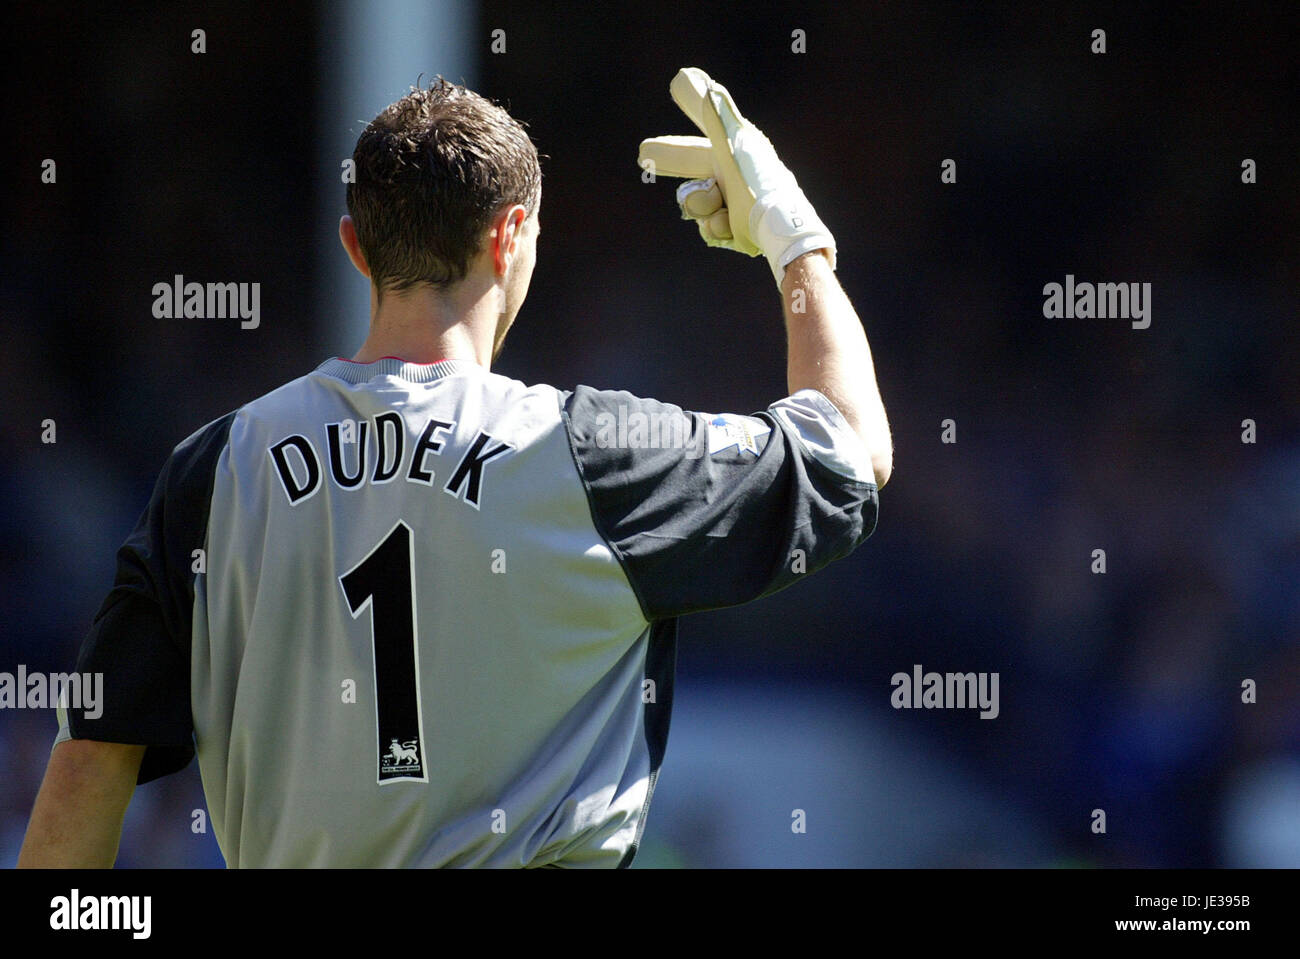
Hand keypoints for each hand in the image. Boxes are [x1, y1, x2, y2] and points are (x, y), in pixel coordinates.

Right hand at [639, 67, 836, 288]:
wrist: (776, 228)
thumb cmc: (756, 181)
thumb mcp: (730, 145)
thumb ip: (710, 114)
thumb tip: (687, 75)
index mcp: (728, 150)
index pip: (696, 132)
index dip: (680, 119)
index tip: (672, 94)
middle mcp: (728, 174)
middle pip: (688, 167)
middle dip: (668, 160)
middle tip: (644, 153)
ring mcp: (729, 202)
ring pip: (693, 204)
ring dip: (702, 208)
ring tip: (721, 210)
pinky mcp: (732, 229)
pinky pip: (706, 229)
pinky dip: (715, 229)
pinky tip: (730, 228)